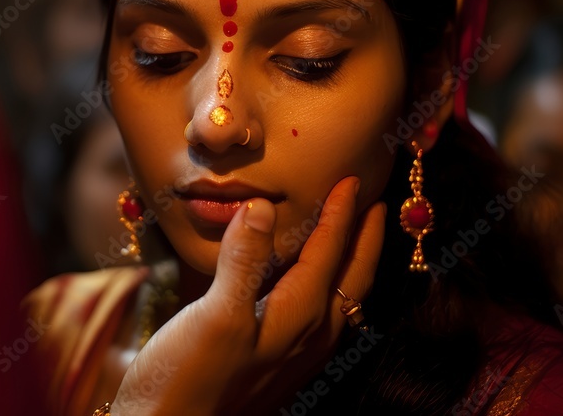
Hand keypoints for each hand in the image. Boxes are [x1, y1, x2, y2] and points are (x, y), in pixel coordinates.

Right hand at [110, 176, 386, 415]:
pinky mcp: (273, 368)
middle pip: (350, 280)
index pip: (329, 255)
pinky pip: (316, 317)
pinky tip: (305, 288)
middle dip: (365, 240)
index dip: (341, 215)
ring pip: (338, 300)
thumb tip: (263, 208)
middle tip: (376, 203)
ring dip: (350, 264)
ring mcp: (292, 358)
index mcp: (298, 320)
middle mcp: (306, 340)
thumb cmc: (186, 382)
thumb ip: (244, 261)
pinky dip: (324, 288)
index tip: (352, 179)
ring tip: (352, 237)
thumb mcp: (214, 317)